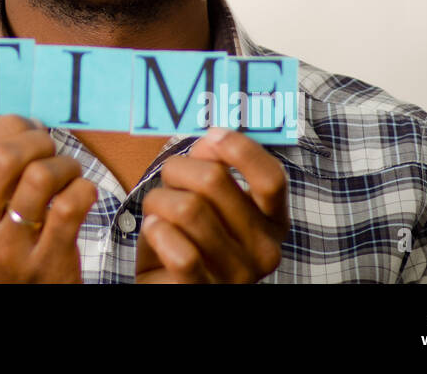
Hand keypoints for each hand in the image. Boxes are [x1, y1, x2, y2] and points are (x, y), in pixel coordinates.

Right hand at [0, 115, 98, 282]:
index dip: (9, 127)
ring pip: (40, 176)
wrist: (9, 307)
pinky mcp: (46, 264)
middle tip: (49, 149)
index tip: (28, 130)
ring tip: (68, 173)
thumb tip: (18, 125)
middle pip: (4, 157)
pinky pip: (71, 206)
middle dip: (36, 141)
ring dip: (64, 164)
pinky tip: (80, 194)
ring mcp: (9, 251)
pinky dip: (83, 189)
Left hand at [135, 127, 288, 283]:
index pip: (272, 178)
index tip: (212, 136)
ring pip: (187, 209)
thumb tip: (211, 142)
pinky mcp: (204, 291)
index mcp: (273, 222)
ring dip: (158, 201)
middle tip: (167, 182)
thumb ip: (213, 167)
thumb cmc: (188, 237)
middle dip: (177, 169)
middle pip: (213, 180)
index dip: (241, 149)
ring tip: (157, 212)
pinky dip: (157, 231)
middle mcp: (264, 250)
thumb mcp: (204, 199)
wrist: (169, 283)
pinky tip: (154, 230)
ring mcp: (237, 275)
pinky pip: (181, 252)